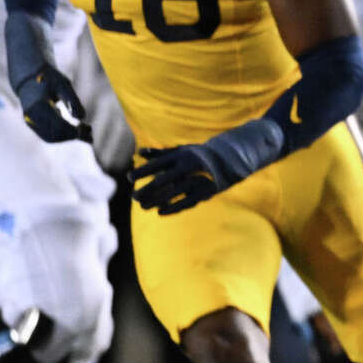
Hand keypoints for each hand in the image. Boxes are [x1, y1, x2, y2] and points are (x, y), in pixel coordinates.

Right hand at [15, 65, 91, 144]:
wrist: (27, 77)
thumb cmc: (49, 79)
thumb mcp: (63, 85)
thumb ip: (73, 101)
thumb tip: (81, 118)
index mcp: (38, 105)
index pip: (58, 125)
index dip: (74, 130)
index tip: (88, 128)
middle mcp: (31, 115)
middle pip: (55, 134)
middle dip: (73, 135)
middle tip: (90, 130)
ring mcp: (29, 121)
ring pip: (51, 137)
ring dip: (69, 137)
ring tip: (86, 130)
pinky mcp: (31, 124)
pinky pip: (47, 135)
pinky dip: (62, 135)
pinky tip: (74, 129)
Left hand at [131, 119, 282, 214]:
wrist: (233, 157)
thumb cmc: (201, 154)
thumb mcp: (182, 150)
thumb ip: (161, 153)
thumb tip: (140, 153)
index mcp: (182, 154)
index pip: (159, 163)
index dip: (144, 171)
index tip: (130, 178)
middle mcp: (191, 165)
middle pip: (165, 179)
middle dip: (149, 188)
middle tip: (134, 196)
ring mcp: (200, 178)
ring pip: (176, 192)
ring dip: (159, 200)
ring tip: (144, 206)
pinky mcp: (208, 190)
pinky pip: (189, 201)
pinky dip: (175, 207)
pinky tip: (161, 212)